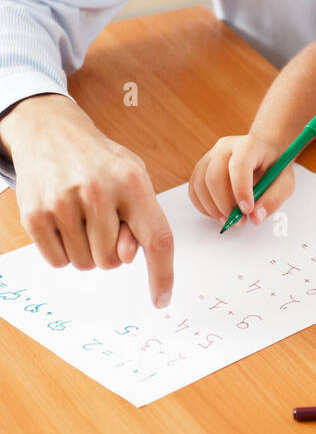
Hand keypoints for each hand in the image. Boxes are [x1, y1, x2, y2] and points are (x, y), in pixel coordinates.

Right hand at [0, 93, 173, 308]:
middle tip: (102, 221)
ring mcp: (63, 203)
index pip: (156, 238)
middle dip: (111, 251)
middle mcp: (98, 190)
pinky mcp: (35, 214)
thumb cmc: (99, 161)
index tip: (162, 300)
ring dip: (86, 251)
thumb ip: (140, 218)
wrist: (50, 133)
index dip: (162, 274)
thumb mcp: (132, 178)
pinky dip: (63, 251)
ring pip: (85, 264)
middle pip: (113, 261)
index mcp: (132, 181)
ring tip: (82, 217)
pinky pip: (58, 261)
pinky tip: (63, 222)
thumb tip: (128, 258)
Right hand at [187, 132, 290, 226]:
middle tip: (239, 221)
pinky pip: (194, 190)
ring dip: (214, 209)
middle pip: (214, 176)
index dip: (241, 190)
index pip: (239, 165)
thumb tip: (256, 217)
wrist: (262, 156)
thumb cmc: (272, 169)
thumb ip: (273, 199)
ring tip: (230, 220)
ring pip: (201, 185)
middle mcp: (225, 147)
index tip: (247, 210)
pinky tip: (219, 213)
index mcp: (248, 145)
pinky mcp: (201, 169)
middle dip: (225, 204)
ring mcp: (209, 156)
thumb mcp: (284, 183)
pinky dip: (204, 207)